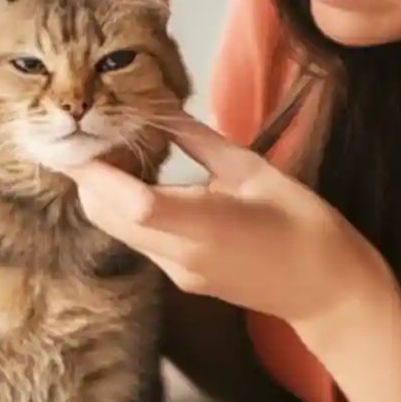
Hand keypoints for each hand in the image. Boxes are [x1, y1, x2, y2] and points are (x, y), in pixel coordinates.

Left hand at [60, 112, 396, 334]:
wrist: (326, 291)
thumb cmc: (303, 223)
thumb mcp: (253, 170)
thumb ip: (198, 141)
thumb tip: (159, 111)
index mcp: (206, 226)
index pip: (133, 203)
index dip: (97, 173)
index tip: (74, 140)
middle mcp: (180, 257)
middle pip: (108, 217)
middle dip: (91, 176)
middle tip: (98, 134)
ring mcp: (176, 273)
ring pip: (116, 229)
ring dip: (105, 192)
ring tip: (120, 150)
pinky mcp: (178, 279)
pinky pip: (136, 239)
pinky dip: (126, 208)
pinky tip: (143, 180)